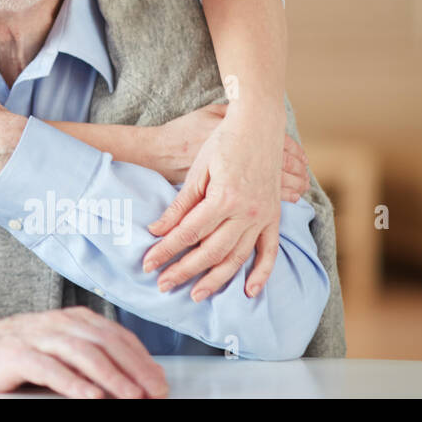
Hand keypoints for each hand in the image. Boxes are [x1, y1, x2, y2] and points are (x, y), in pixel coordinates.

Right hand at [0, 308, 168, 397]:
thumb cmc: (17, 349)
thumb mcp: (57, 345)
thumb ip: (88, 354)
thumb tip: (130, 376)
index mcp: (72, 318)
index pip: (116, 335)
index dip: (142, 358)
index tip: (160, 380)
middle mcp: (58, 323)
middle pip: (105, 342)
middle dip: (134, 369)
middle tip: (155, 391)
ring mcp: (37, 336)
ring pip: (82, 352)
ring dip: (111, 376)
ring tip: (131, 396)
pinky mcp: (17, 354)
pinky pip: (49, 367)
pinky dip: (73, 382)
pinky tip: (90, 396)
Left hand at [143, 104, 294, 301]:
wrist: (259, 126)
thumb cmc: (224, 143)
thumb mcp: (198, 170)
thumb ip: (180, 205)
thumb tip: (157, 231)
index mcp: (224, 198)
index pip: (188, 233)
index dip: (166, 250)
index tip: (148, 263)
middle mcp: (246, 212)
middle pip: (211, 251)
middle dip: (185, 271)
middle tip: (163, 285)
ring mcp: (262, 217)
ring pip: (238, 257)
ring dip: (217, 279)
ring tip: (197, 295)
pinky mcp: (273, 217)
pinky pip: (270, 251)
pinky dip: (261, 273)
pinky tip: (249, 291)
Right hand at [150, 103, 309, 199]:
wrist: (160, 152)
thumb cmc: (183, 131)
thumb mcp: (208, 114)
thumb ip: (232, 113)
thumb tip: (253, 107)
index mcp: (242, 136)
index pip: (281, 146)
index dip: (296, 153)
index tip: (303, 159)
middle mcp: (243, 158)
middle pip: (283, 168)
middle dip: (298, 173)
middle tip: (306, 175)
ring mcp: (235, 178)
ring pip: (275, 186)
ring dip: (292, 186)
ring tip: (300, 188)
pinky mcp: (226, 193)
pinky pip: (260, 199)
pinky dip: (277, 199)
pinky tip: (285, 199)